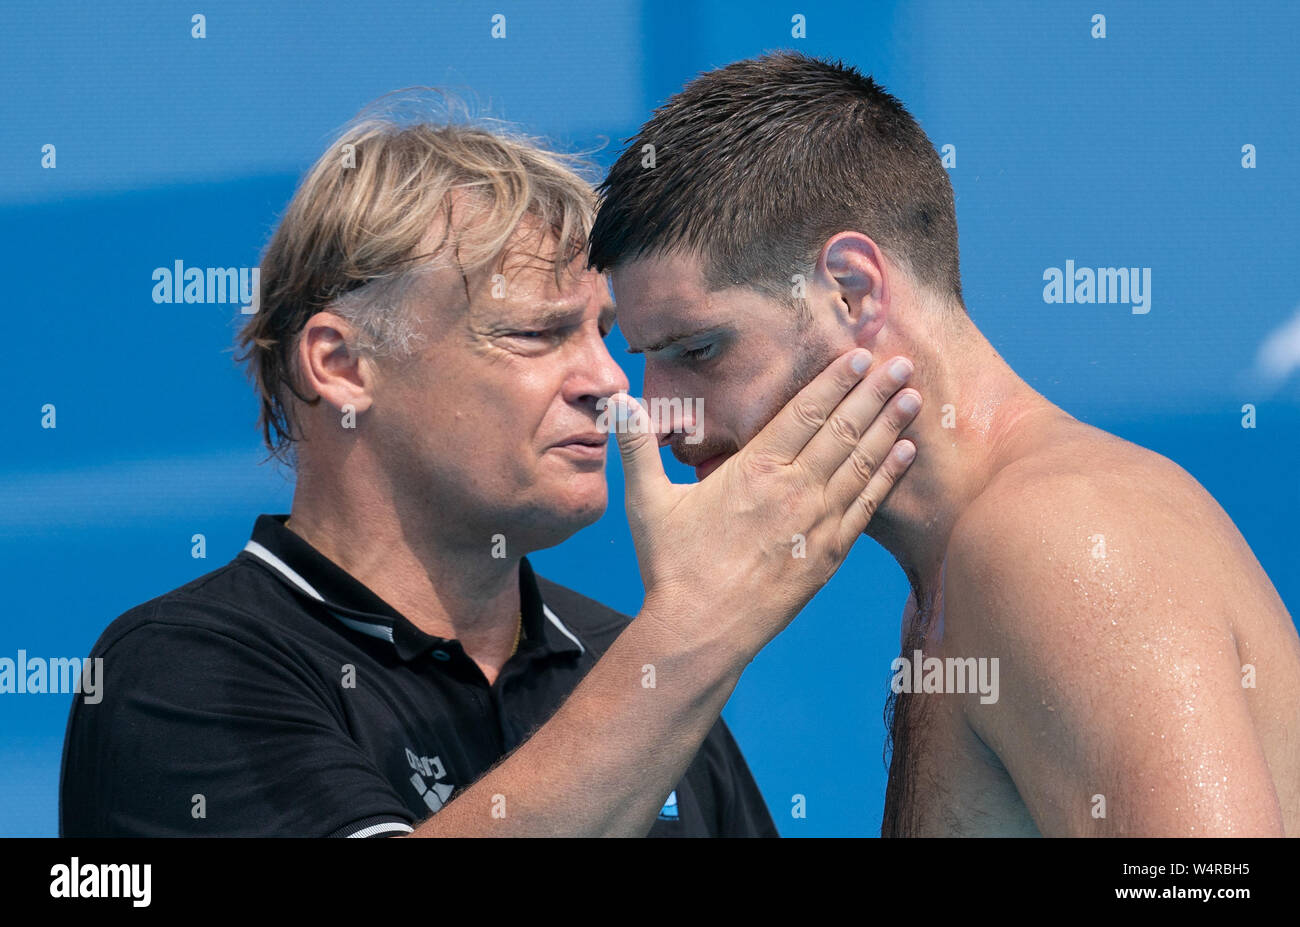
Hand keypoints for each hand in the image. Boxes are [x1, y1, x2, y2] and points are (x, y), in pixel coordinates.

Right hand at [612, 349, 919, 658]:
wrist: (702, 630)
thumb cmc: (672, 567)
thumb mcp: (647, 502)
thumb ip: (637, 447)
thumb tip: (615, 401)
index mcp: (754, 469)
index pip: (805, 412)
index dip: (836, 381)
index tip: (860, 356)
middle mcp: (793, 489)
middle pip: (843, 429)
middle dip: (875, 392)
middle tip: (902, 362)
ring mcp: (817, 522)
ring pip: (862, 462)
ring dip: (890, 426)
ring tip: (914, 397)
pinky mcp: (830, 554)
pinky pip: (867, 506)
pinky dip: (889, 476)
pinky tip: (907, 453)